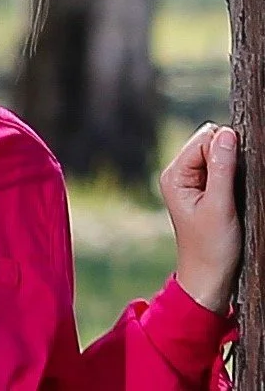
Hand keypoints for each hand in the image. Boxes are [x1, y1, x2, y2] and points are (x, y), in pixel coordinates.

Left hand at [159, 123, 240, 314]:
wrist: (209, 278)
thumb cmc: (212, 247)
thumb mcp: (220, 206)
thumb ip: (222, 168)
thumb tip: (228, 133)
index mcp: (174, 174)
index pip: (204, 138)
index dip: (225, 149)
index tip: (236, 176)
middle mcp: (179, 173)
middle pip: (210, 143)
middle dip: (228, 158)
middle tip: (233, 190)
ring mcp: (191, 181)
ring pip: (218, 155)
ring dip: (231, 169)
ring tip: (233, 197)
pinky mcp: (204, 190)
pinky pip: (221, 170)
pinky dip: (232, 178)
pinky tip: (234, 198)